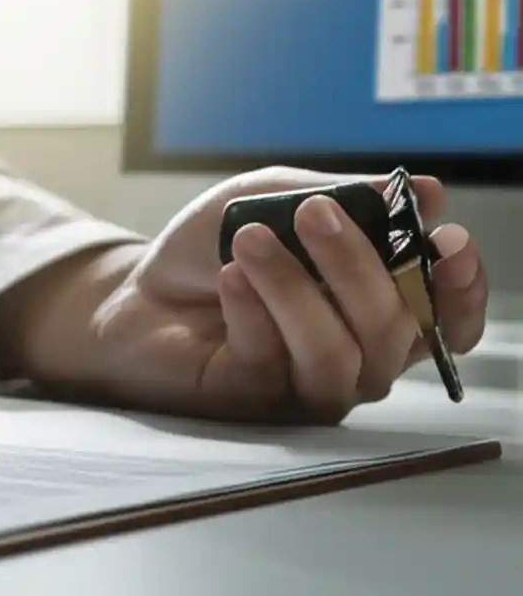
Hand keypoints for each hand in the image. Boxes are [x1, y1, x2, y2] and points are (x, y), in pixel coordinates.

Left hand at [0, 167, 487, 422]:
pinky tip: (228, 277)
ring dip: (298, 288)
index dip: (461, 287)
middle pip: (394, 329)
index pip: (447, 316)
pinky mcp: (255, 404)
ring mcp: (305, 386)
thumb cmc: (212, 248)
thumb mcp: (275, 198)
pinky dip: (253, 310)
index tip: (445, 241)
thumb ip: (346, 195)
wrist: (134, 291)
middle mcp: (354, 355)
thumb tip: (425, 192)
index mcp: (375, 307)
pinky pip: (273, 362)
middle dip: (357, 263)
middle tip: (311, 211)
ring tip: (250, 239)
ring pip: (339, 353)